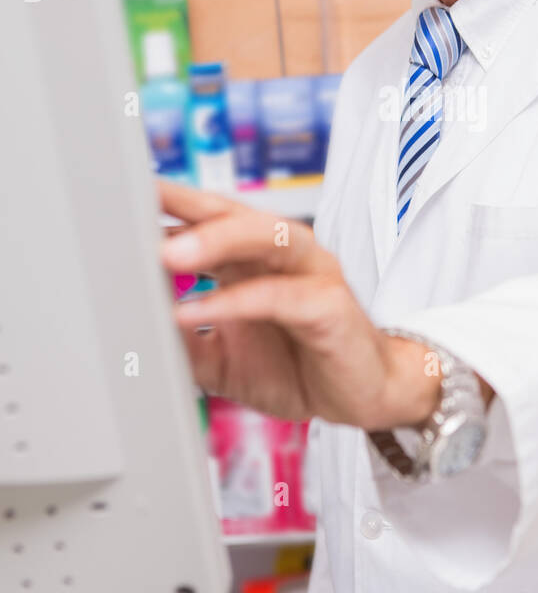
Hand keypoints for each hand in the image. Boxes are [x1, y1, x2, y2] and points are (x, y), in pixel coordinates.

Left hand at [159, 180, 440, 428]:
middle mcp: (283, 254)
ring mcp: (310, 273)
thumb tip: (132, 328)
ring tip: (170, 253)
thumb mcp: (221, 360)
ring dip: (216, 241)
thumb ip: (184, 340)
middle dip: (186, 205)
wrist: (361, 396)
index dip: (168, 205)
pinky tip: (200, 309)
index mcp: (254, 257)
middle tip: (139, 204)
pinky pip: (279, 296)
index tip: (122, 196)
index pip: (208, 218)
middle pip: (233, 212)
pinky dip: (237, 302)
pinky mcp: (329, 305)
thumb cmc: (296, 367)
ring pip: (265, 238)